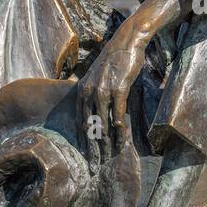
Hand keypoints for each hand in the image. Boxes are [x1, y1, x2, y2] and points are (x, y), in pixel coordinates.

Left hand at [77, 18, 148, 170]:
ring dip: (107, 142)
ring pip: (103, 123)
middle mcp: (89, 92)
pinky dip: (119, 128)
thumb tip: (97, 111)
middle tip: (95, 165)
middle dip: (92, 148)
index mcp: (82, 90)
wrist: (127, 41)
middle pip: (88, 126)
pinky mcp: (118, 89)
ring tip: (111, 157)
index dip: (82, 141)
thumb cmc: (115, 59)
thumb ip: (94, 93)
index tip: (86, 157)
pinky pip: (118, 114)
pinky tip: (121, 139)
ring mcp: (103, 90)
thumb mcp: (98, 76)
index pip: (79, 122)